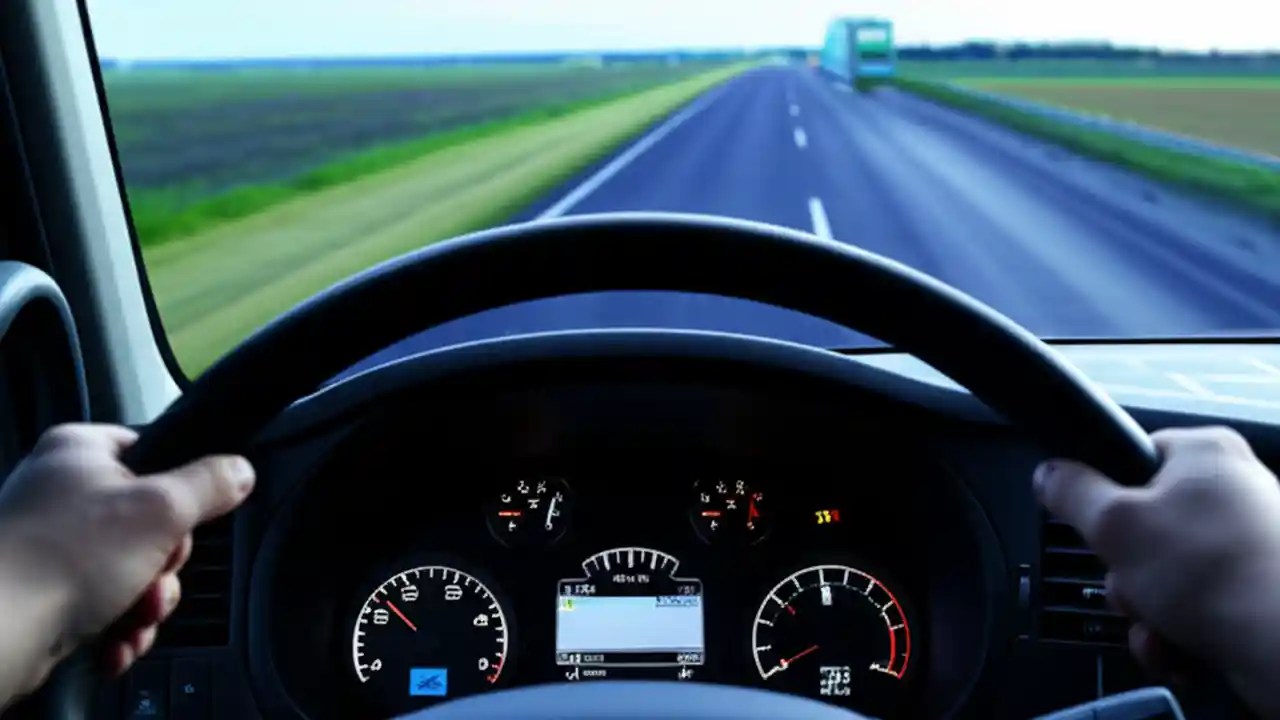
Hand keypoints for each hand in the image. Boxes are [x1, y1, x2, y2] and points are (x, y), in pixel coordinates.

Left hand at [0, 423, 253, 705]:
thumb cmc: (61, 559)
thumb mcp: (161, 509)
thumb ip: (210, 485)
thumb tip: (240, 470)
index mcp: (80, 451)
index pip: (155, 453)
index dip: (181, 492)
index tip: (185, 521)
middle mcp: (60, 491)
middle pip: (150, 522)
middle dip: (165, 566)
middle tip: (156, 576)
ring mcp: (50, 543)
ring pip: (131, 569)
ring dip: (147, 602)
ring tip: (134, 618)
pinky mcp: (45, 590)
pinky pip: (103, 604)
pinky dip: (118, 626)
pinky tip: (116, 641)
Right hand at [1035, 426, 1279, 717]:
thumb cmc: (1212, 570)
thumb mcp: (1114, 523)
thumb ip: (1070, 493)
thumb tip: (1047, 474)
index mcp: (1206, 454)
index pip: (1134, 458)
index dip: (1104, 496)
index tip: (1097, 526)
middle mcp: (1235, 491)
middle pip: (1145, 526)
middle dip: (1125, 572)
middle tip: (1131, 584)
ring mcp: (1252, 544)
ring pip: (1166, 575)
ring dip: (1146, 610)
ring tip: (1159, 627)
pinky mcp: (1258, 593)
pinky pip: (1195, 607)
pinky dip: (1177, 633)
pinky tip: (1178, 648)